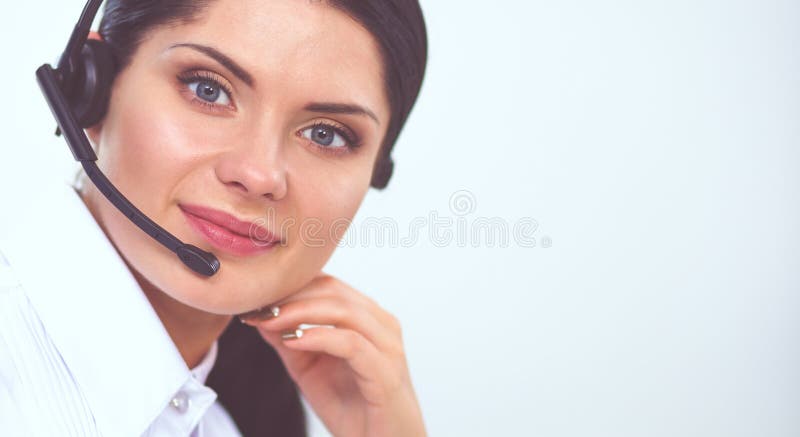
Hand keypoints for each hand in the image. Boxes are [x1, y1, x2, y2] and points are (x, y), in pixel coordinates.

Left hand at [239, 273, 426, 436]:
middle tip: (258, 307)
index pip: (327, 284)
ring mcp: (388, 347)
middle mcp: (382, 325)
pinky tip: (294, 341)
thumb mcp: (309, 370)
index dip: (291, 285)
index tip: (256, 299)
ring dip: (301, 311)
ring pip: (344, 310)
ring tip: (270, 320)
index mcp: (368, 318)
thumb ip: (289, 341)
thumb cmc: (352, 408)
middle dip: (291, 296)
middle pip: (334, 290)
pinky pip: (351, 343)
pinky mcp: (386, 373)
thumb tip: (262, 316)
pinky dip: (319, 336)